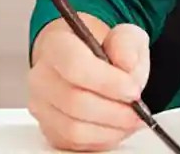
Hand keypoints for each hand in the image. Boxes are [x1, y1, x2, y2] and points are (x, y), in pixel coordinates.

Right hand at [28, 16, 150, 151]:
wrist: (90, 63)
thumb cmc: (105, 49)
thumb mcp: (125, 36)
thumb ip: (127, 44)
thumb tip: (127, 64)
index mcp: (56, 45)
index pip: (75, 65)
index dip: (107, 82)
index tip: (133, 90)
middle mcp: (42, 77)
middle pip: (74, 102)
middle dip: (114, 111)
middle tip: (137, 110)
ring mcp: (42, 106)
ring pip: (73, 129)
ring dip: (110, 129)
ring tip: (131, 120)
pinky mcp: (49, 129)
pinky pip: (74, 143)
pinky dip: (101, 140)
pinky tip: (116, 127)